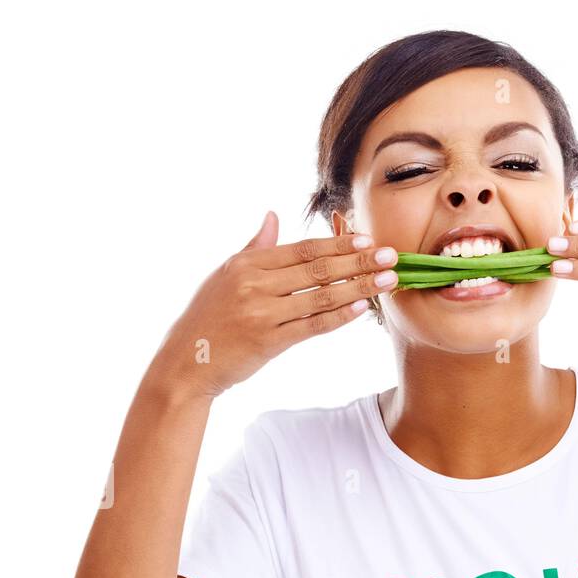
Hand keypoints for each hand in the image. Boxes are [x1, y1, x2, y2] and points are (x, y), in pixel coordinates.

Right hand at [148, 213, 396, 398]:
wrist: (186, 361)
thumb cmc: (208, 318)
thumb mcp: (225, 275)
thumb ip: (254, 247)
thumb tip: (273, 216)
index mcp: (247, 263)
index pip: (302, 249)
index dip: (337, 243)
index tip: (367, 239)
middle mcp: (255, 283)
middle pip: (317, 268)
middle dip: (358, 261)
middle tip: (391, 255)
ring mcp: (262, 312)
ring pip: (321, 295)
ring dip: (359, 286)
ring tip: (387, 280)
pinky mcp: (269, 341)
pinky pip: (312, 325)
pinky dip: (339, 316)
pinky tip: (362, 307)